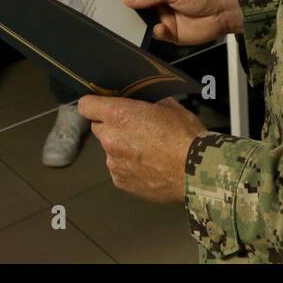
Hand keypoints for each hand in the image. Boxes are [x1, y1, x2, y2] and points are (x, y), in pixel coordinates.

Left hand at [78, 96, 206, 203]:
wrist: (196, 172)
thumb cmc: (185, 135)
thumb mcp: (170, 106)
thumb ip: (147, 102)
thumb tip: (142, 101)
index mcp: (118, 114)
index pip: (86, 105)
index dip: (95, 104)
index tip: (104, 105)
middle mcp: (110, 138)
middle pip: (98, 127)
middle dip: (112, 126)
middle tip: (135, 129)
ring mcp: (113, 163)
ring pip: (110, 150)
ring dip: (122, 148)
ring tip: (148, 152)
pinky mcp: (120, 182)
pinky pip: (119, 169)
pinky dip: (129, 167)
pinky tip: (149, 167)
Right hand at [116, 0, 242, 45]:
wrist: (223, 12)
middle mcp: (156, 1)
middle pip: (133, 6)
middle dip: (122, 10)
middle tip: (111, 15)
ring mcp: (162, 17)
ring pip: (141, 22)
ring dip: (135, 24)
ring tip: (129, 25)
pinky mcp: (169, 33)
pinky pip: (155, 35)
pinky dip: (155, 33)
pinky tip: (161, 28)